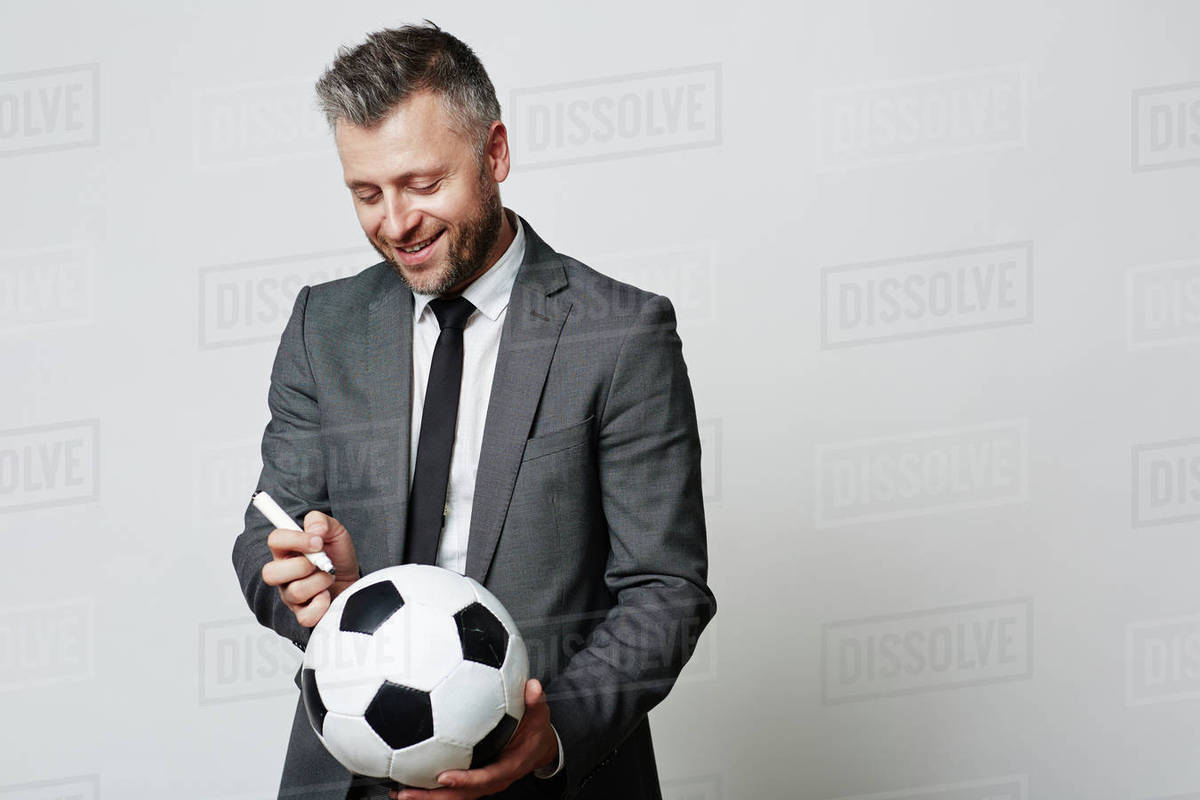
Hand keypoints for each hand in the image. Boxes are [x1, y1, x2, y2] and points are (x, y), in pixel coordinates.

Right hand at [262, 511, 359, 627]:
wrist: (355, 581)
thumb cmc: (339, 557)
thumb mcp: (336, 532)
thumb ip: (321, 522)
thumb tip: (314, 530)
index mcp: (287, 551)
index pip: (274, 540)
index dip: (295, 539)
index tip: (318, 541)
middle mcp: (283, 574)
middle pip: (270, 573)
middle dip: (302, 566)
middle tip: (321, 562)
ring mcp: (291, 596)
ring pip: (294, 592)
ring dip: (320, 581)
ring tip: (329, 577)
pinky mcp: (303, 614)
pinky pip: (305, 616)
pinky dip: (322, 605)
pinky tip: (328, 596)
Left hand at [390, 679, 558, 799]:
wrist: (539, 748)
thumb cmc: (536, 731)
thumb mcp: (539, 715)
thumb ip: (535, 702)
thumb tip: (533, 687)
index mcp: (509, 766)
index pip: (486, 778)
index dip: (465, 780)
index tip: (444, 777)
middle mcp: (492, 779)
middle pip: (461, 795)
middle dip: (433, 798)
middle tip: (406, 792)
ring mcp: (480, 783)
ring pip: (452, 797)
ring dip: (426, 797)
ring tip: (398, 792)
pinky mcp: (472, 781)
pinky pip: (450, 790)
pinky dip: (429, 790)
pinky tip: (407, 782)